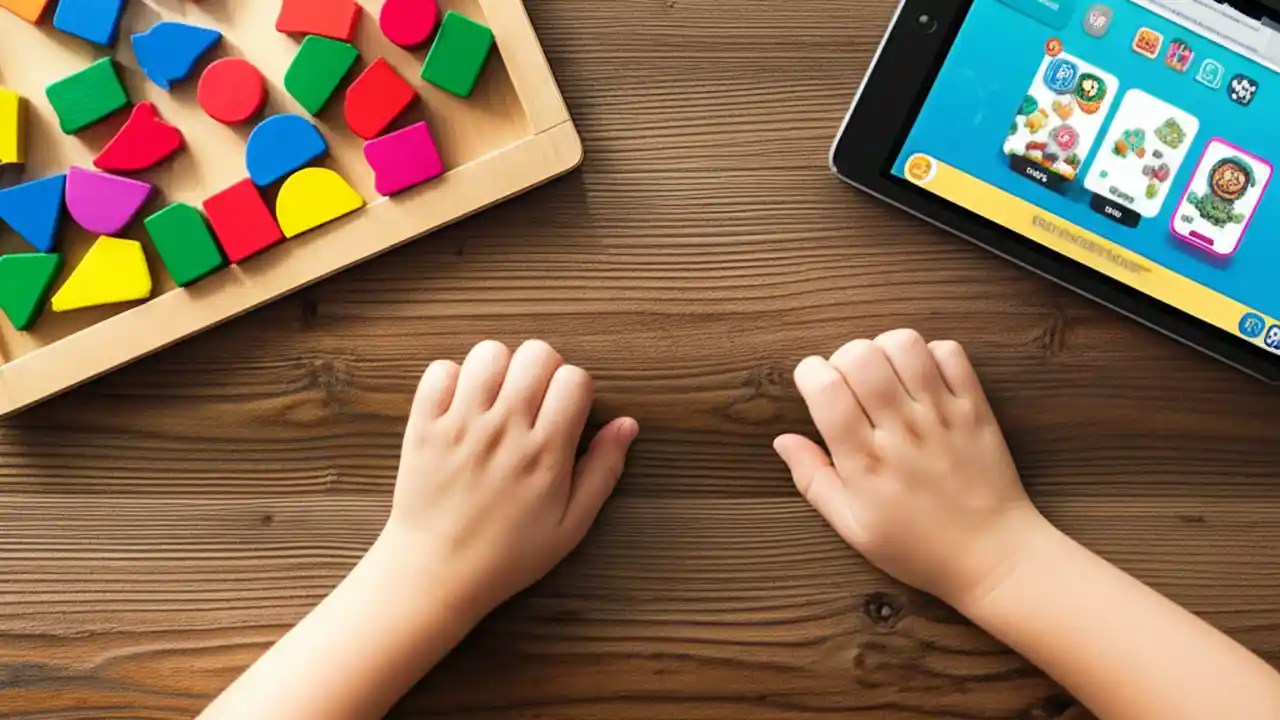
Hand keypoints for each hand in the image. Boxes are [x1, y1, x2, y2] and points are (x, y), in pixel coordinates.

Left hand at [380, 339, 638, 617]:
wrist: (434, 574)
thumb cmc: (508, 555)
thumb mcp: (571, 525)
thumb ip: (603, 470)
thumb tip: (627, 424)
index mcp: (545, 453)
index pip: (574, 378)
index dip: (576, 388)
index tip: (566, 411)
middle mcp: (504, 431)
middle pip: (536, 353)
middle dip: (544, 369)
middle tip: (535, 401)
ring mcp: (460, 425)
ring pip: (489, 352)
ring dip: (500, 368)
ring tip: (497, 399)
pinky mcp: (424, 425)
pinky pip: (440, 370)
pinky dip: (453, 379)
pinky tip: (462, 405)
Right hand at [775, 329, 1047, 606]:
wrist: (993, 557)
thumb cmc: (918, 547)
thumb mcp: (852, 527)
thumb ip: (813, 480)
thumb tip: (783, 440)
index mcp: (865, 463)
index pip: (826, 391)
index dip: (810, 374)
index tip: (812, 384)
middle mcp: (902, 431)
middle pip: (860, 357)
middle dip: (842, 357)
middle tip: (848, 381)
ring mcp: (941, 416)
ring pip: (904, 345)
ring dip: (884, 349)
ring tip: (884, 374)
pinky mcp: (974, 408)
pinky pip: (950, 353)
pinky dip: (930, 354)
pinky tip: (920, 379)